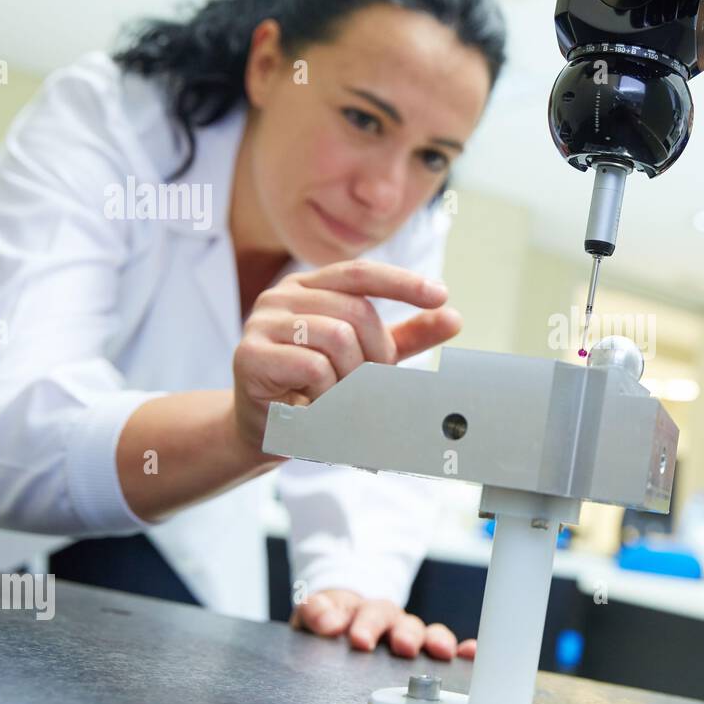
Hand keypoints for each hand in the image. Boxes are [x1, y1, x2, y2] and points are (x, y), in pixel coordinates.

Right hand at [232, 259, 462, 452]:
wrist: (268, 430)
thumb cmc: (318, 388)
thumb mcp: (368, 359)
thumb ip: (406, 338)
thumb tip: (453, 317)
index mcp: (311, 287)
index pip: (361, 273)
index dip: (402, 282)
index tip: (442, 295)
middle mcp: (283, 295)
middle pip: (356, 311)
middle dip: (375, 355)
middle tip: (365, 386)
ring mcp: (262, 322)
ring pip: (337, 337)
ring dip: (350, 378)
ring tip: (334, 397)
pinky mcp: (250, 354)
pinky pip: (314, 367)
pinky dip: (327, 393)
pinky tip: (312, 404)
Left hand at [293, 589, 476, 658]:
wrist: (342, 620)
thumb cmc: (330, 619)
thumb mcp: (316, 613)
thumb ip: (316, 613)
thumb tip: (329, 624)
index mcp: (357, 609)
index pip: (364, 612)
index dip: (364, 625)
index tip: (360, 641)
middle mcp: (386, 618)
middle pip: (397, 619)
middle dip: (402, 632)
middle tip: (403, 646)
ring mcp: (406, 632)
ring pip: (421, 630)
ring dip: (433, 639)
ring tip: (441, 651)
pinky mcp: (423, 648)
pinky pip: (445, 645)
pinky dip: (459, 648)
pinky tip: (469, 653)